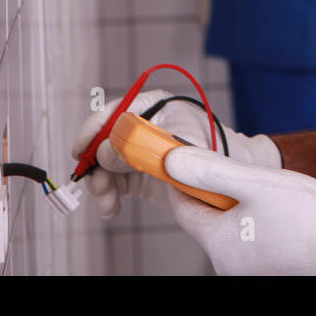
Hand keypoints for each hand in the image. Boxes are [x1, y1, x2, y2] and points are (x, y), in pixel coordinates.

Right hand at [69, 90, 280, 219]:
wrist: (235, 172)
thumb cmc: (214, 147)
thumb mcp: (179, 144)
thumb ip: (143, 147)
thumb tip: (106, 153)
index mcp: (151, 106)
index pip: (112, 112)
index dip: (93, 130)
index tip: (80, 151)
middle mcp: (140, 127)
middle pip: (103, 141)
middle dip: (96, 166)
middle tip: (97, 185)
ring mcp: (139, 150)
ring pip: (105, 165)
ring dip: (100, 185)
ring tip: (108, 204)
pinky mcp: (140, 173)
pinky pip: (115, 182)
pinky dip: (109, 196)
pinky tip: (111, 209)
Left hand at [162, 146, 315, 275]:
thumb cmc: (304, 217)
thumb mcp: (253, 183)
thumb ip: (211, 171)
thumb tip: (172, 160)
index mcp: (218, 243)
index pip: (183, 208)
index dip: (181, 181)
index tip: (186, 159)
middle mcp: (227, 263)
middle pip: (207, 219)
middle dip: (215, 192)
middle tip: (235, 170)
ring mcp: (249, 268)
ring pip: (230, 228)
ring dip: (239, 205)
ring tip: (265, 189)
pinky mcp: (269, 268)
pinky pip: (250, 238)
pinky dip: (255, 220)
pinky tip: (279, 210)